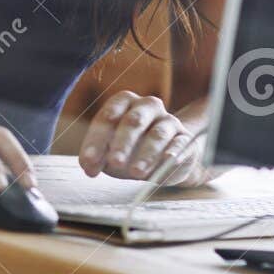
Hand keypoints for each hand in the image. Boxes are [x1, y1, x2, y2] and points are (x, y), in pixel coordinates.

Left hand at [76, 90, 213, 187]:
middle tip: (115, 162)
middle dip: (123, 143)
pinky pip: (180, 144)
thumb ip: (96, 157)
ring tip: (136, 172)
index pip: (108, 116)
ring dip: (147, 154)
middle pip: (134, 121)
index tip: (89, 161)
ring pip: (158, 134)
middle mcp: (148, 106)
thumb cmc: (129, 150)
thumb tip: (89, 168)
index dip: (96, 139)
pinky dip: (173, 154)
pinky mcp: (185, 138)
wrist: (162, 158)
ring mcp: (168, 121)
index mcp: (124, 102)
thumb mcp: (108, 152)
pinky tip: (166, 163)